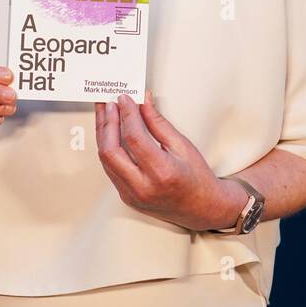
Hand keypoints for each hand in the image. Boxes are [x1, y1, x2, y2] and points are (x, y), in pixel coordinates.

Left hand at [95, 89, 246, 231]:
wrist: (202, 208)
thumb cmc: (197, 178)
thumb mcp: (182, 146)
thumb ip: (158, 123)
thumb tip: (143, 102)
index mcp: (161, 173)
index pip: (134, 138)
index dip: (126, 114)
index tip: (124, 98)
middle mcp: (143, 187)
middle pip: (111, 151)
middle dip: (107, 123)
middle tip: (108, 103)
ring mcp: (132, 195)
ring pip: (105, 160)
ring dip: (103, 134)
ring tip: (105, 113)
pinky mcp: (126, 197)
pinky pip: (110, 169)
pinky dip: (108, 148)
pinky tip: (110, 133)